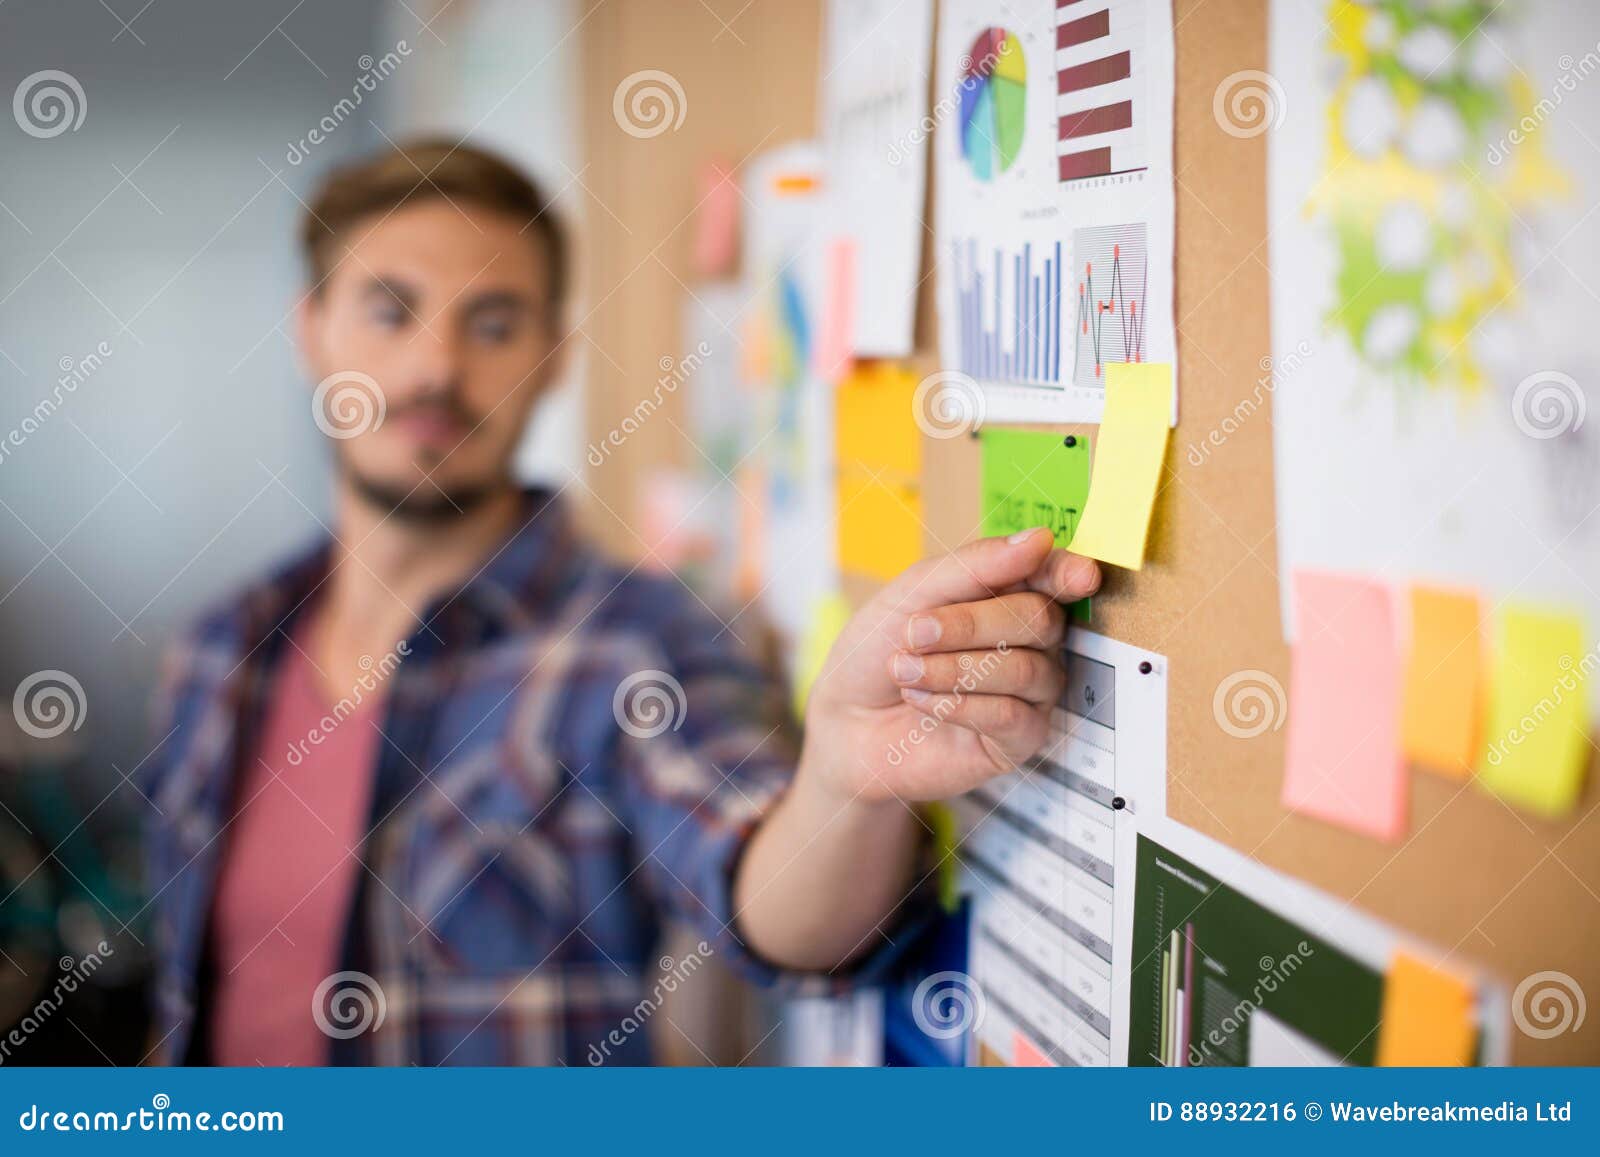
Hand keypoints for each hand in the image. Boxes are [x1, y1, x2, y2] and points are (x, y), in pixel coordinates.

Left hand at [800, 528, 1100, 803]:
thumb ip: (976, 565)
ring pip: (1025, 669)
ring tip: (904, 670)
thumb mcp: (913, 593)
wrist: (844, 720)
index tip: (1080, 576)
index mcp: (1010, 596)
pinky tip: (921, 701)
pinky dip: (959, 704)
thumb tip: (1039, 540)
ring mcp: (1030, 693)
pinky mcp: (1019, 741)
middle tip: (914, 633)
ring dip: (954, 668)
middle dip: (970, 624)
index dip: (1067, 572)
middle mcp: (1031, 643)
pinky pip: (1011, 716)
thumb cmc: (879, 649)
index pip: (1054, 577)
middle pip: (1038, 620)